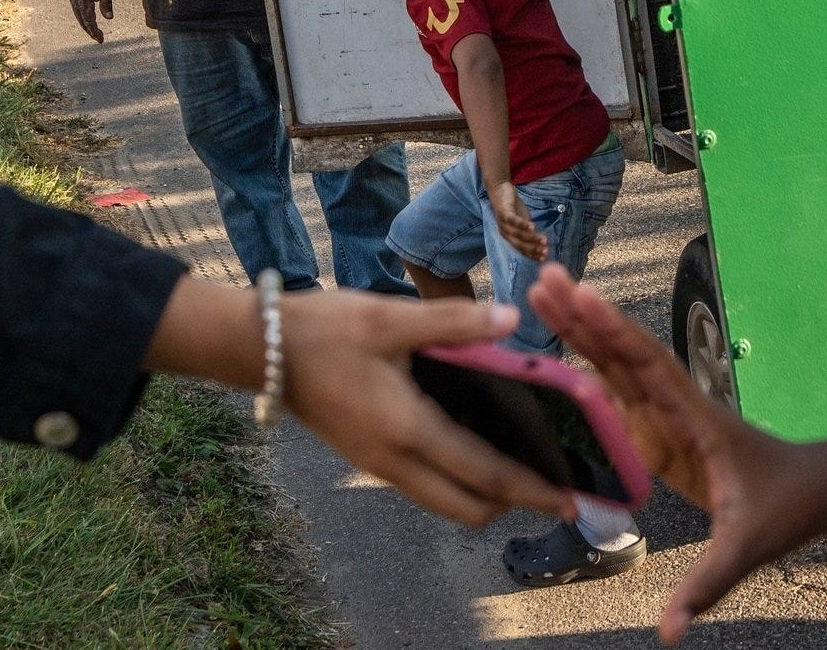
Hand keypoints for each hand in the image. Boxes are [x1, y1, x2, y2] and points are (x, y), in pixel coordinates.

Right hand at [70, 0, 111, 42]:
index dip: (95, 31)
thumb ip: (106, 4)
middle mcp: (76, 2)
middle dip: (91, 31)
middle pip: (83, 22)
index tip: (101, 40)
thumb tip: (109, 18)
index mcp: (84, 1)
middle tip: (100, 39)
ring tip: (95, 33)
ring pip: (79, 18)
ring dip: (87, 26)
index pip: (89, 21)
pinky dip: (83, 19)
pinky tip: (89, 21)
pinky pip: (78, 12)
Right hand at [283, 289, 577, 526]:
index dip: (530, 489)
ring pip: (442, 501)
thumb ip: (454, 322)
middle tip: (550, 488)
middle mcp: (394, 461)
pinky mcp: (365, 457)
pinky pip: (422, 486)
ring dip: (483, 496)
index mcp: (407, 430)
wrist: (259, 349)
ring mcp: (376, 465)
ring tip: (520, 470)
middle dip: (512, 504)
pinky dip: (455, 482)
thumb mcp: (389, 317)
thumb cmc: (324, 330)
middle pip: (465, 508)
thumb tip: (511, 319)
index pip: (482, 474)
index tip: (568, 501)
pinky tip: (471, 450)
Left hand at [486, 180, 548, 262]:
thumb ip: (530, 232)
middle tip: (546, 252)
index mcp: (509, 237)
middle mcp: (504, 233)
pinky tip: (533, 227)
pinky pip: (513, 221)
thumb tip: (542, 243)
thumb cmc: (513, 207)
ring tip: (544, 241)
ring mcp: (503, 223)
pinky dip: (523, 224)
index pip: (521, 249)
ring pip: (518, 234)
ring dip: (532, 238)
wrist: (499, 189)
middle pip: (519, 244)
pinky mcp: (503, 212)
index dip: (532, 255)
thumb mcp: (524, 221)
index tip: (545, 258)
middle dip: (533, 249)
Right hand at [528, 267, 826, 640]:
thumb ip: (706, 584)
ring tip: (541, 291)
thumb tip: (670, 632)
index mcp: (696, 417)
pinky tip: (555, 346)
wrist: (812, 490)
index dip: (616, 332)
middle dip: (584, 313)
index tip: (584, 296)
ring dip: (579, 327)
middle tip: (544, 276)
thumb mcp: (746, 548)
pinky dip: (584, 362)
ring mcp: (663, 413)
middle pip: (623, 350)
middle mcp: (675, 404)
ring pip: (614, 361)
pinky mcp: (656, 428)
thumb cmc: (785, 510)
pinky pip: (613, 388)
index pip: (650, 366)